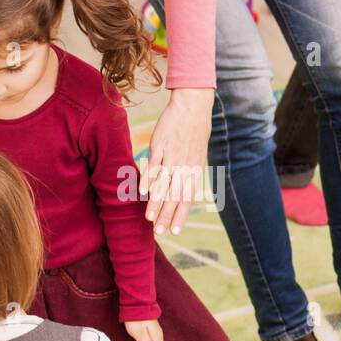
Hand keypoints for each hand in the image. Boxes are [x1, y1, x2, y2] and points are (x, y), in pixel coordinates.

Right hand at [145, 88, 213, 236]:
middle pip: (175, 196)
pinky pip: (153, 166)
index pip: (187, 199)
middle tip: (159, 232)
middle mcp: (184, 167)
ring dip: (155, 203)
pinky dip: (148, 179)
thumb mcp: (197, 157)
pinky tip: (142, 192)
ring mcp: (171, 157)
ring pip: (163, 184)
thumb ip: (189, 174)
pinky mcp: (160, 145)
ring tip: (148, 218)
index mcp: (194, 171)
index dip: (180, 215)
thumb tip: (183, 190)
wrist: (192, 109)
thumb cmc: (194, 134)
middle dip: (166, 215)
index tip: (173, 231)